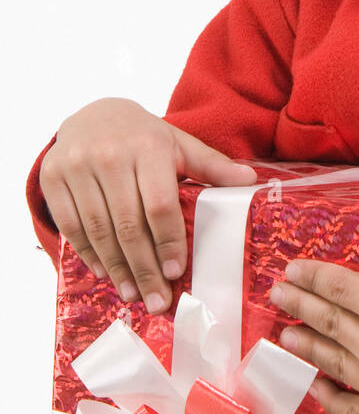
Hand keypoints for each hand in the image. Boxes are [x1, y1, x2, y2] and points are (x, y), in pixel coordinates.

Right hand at [39, 97, 256, 312]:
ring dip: (116, 268)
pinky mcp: (52, 177)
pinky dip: (88, 253)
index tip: (175, 273)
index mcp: (147, 148)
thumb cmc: (143, 137)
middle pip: (128, 224)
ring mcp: (76, 165)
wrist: (93, 113)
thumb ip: (212, 165)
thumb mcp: (179, 144)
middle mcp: (109, 155)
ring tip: (131, 294)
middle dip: (143, 268)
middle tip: (156, 300)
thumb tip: (251, 180)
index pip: (159, 205)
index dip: (167, 242)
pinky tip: (104, 272)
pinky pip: (71, 224)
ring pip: (97, 229)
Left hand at [268, 189, 358, 413]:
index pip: (336, 288)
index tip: (292, 269)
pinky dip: (328, 395)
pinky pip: (348, 408)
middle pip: (326, 322)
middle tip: (276, 293)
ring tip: (285, 334)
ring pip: (331, 362)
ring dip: (305, 345)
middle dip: (297, 304)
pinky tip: (316, 383)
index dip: (310, 276)